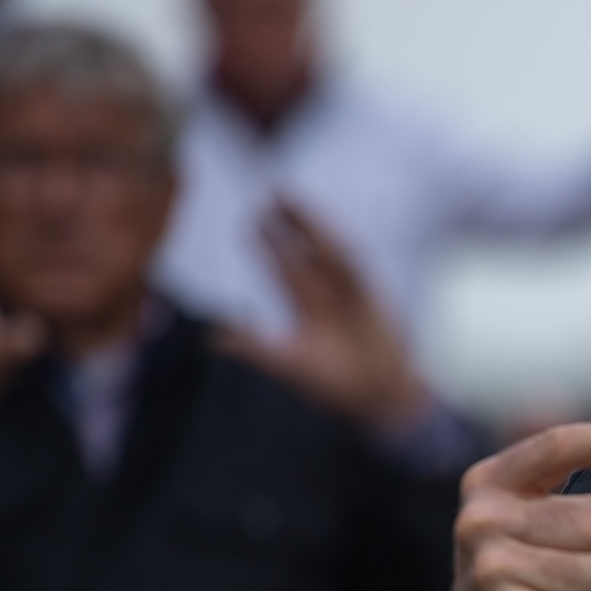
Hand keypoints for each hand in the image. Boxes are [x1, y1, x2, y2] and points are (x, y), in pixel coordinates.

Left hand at [219, 201, 429, 429]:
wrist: (378, 395)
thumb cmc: (333, 384)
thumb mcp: (288, 364)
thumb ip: (254, 348)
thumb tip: (213, 339)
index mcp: (306, 308)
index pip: (283, 269)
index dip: (268, 246)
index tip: (251, 223)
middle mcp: (326, 295)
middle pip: (304, 251)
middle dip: (289, 224)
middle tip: (271, 195)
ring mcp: (349, 293)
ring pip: (326, 251)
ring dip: (311, 226)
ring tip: (293, 201)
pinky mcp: (370, 295)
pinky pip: (352, 266)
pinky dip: (338, 248)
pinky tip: (324, 230)